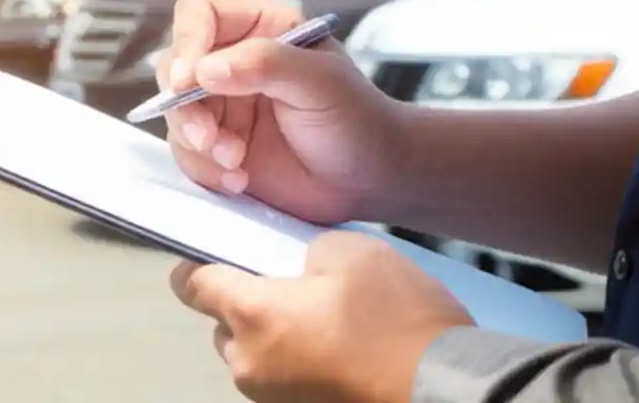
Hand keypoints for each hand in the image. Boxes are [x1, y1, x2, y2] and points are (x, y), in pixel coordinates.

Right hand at [157, 0, 406, 222]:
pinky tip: (239, 178)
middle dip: (186, 106)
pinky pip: (187, 154)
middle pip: (174, 67)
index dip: (186, 42)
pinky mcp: (218, 147)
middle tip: (209, 135)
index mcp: (258, 28)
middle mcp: (232, 63)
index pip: (198, 15)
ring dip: (197, 143)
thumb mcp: (321, 82)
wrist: (372, 179)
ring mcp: (222, 106)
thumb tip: (206, 69)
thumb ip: (267, 64)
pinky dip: (206, 170)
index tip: (188, 80)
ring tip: (235, 161)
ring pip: (174, 115)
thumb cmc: (358, 119)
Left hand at [171, 231, 473, 402]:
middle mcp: (249, 363)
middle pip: (223, 324)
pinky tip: (341, 348)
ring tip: (327, 319)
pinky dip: (299, 362)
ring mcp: (273, 397)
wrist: (447, 389)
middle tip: (295, 286)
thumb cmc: (399, 321)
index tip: (212, 256)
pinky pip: (283, 378)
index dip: (198, 266)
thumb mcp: (353, 252)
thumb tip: (298, 265)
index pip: (191, 285)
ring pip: (253, 355)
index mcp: (251, 315)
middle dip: (249, 303)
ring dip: (275, 336)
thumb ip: (305, 249)